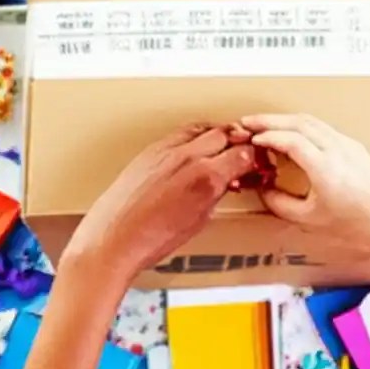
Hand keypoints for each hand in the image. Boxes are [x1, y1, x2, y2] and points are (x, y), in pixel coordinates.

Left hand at [63, 125, 255, 280]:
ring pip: (202, 128)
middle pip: (225, 134)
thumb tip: (223, 183)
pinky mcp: (149, 151)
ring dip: (217, 134)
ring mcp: (166, 151)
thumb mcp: (198, 221)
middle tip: (244, 151)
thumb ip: (215, 195)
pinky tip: (195, 149)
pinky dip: (194, 137)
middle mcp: (187, 158)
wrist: (113, 239)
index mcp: (205, 178)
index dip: (254, 157)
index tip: (256, 162)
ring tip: (222, 147)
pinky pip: (180, 134)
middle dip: (239, 141)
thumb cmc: (149, 240)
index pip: (243, 153)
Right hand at [241, 114, 369, 252]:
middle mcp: (336, 149)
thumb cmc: (356, 225)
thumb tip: (264, 191)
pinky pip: (323, 128)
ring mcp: (348, 145)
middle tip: (248, 121)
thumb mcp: (310, 220)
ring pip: (312, 121)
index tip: (250, 139)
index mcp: (324, 166)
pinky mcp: (355, 147)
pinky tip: (294, 134)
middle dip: (270, 120)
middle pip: (298, 122)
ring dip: (286, 120)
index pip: (289, 140)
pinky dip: (302, 125)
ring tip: (266, 124)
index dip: (267, 136)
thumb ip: (281, 204)